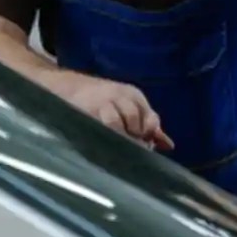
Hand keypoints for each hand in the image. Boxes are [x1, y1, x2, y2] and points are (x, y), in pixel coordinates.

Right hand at [45, 71, 174, 150]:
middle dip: (134, 138)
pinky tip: (104, 145)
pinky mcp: (85, 112)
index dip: (148, 134)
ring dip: (118, 138)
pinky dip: (103, 138)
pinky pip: (97, 128)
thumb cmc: (102, 100)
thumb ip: (148, 125)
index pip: (150, 118)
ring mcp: (101, 103)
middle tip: (130, 150)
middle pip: (135, 120)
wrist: (67, 86)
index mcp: (133, 95)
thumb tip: (169, 145)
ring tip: (115, 147)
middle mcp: (119, 96)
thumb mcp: (128, 106)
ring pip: (116, 124)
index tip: (144, 145)